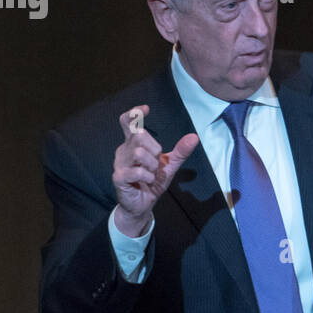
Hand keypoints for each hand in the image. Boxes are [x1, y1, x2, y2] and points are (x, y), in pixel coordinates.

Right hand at [112, 105, 198, 234]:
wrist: (143, 204)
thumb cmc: (153, 181)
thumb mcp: (170, 165)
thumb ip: (180, 151)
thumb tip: (194, 137)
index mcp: (134, 144)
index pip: (128, 122)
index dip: (134, 113)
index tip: (146, 109)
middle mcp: (123, 150)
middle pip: (139, 136)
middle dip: (155, 148)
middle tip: (157, 162)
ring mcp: (119, 163)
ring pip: (138, 152)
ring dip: (152, 165)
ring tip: (152, 174)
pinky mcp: (118, 177)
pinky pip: (136, 171)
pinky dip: (147, 176)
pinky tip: (147, 181)